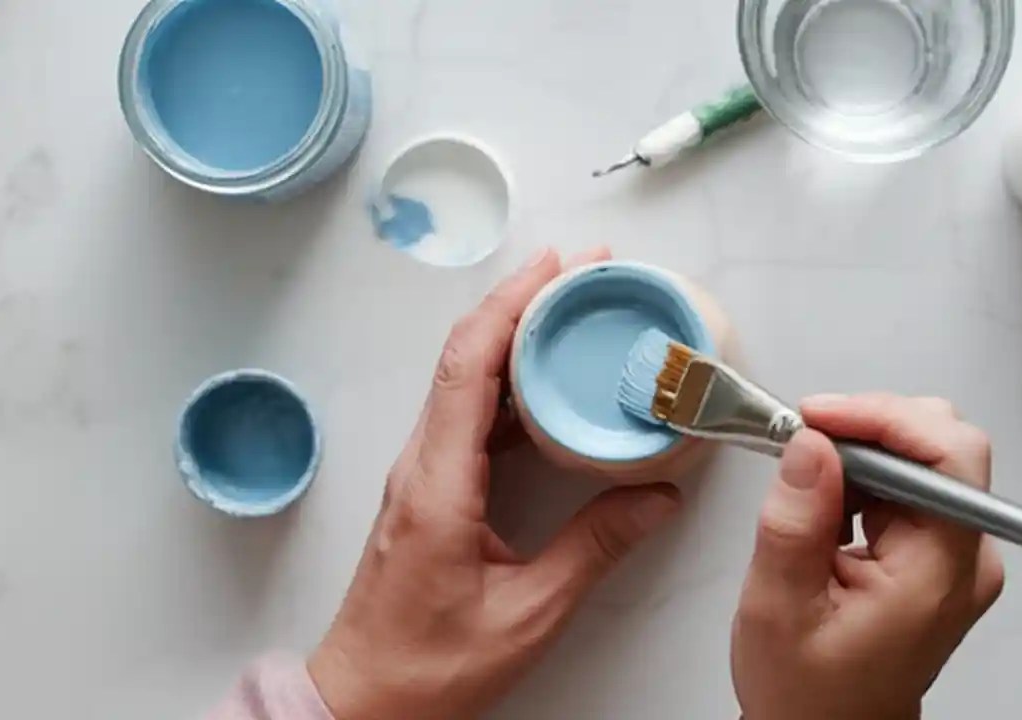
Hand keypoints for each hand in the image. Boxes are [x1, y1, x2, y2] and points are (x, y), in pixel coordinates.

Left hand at [308, 247, 682, 719]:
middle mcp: (422, 465)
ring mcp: (423, 474)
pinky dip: (509, 383)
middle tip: (583, 272)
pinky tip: (549, 384)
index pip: (468, 367)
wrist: (365, 700)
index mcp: (439, 484)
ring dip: (515, 336)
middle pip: (465, 356)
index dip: (512, 305)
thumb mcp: (527, 613)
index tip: (558, 267)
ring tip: (572, 311)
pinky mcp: (431, 490)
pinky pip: (469, 415)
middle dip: (522, 302)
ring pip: (465, 380)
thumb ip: (594, 549)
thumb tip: (656, 497)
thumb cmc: (429, 666)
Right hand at [731, 394, 1004, 719]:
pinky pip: (909, 485)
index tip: (822, 417)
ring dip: (859, 457)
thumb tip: (811, 444)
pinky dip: (863, 479)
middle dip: (867, 431)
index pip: (950, 456)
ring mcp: (956, 555)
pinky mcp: (938, 553)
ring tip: (809, 496)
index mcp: (939, 573)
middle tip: (804, 445)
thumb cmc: (809, 694)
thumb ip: (795, 520)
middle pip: (940, 446)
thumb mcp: (778, 605)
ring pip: (921, 458)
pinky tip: (828, 510)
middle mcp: (965, 558)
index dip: (886, 418)